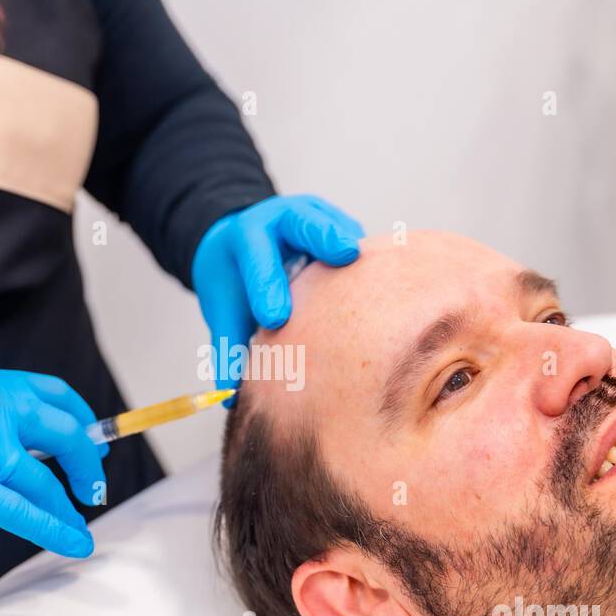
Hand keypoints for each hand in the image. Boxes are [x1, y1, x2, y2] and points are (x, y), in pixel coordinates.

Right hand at [0, 355, 106, 557]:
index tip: (92, 438)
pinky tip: (76, 545)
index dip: (82, 420)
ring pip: (45, 482)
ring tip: (80, 526)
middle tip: (92, 486)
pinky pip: (25, 513)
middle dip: (86, 466)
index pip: (56, 396)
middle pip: (67, 436)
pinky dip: (56, 531)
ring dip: (68, 508)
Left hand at [192, 194, 362, 390]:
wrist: (243, 246)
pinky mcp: (345, 227)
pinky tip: (390, 287)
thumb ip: (228, 346)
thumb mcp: (225, 308)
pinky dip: (374, 263)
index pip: (256, 256)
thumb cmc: (236, 281)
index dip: (266, 286)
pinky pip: (363, 241)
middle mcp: (285, 219)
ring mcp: (319, 218)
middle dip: (325, 236)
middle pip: (306, 221)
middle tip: (346, 254)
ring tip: (380, 276)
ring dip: (360, 251)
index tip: (274, 318)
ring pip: (341, 227)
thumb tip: (231, 397)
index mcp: (248, 236)